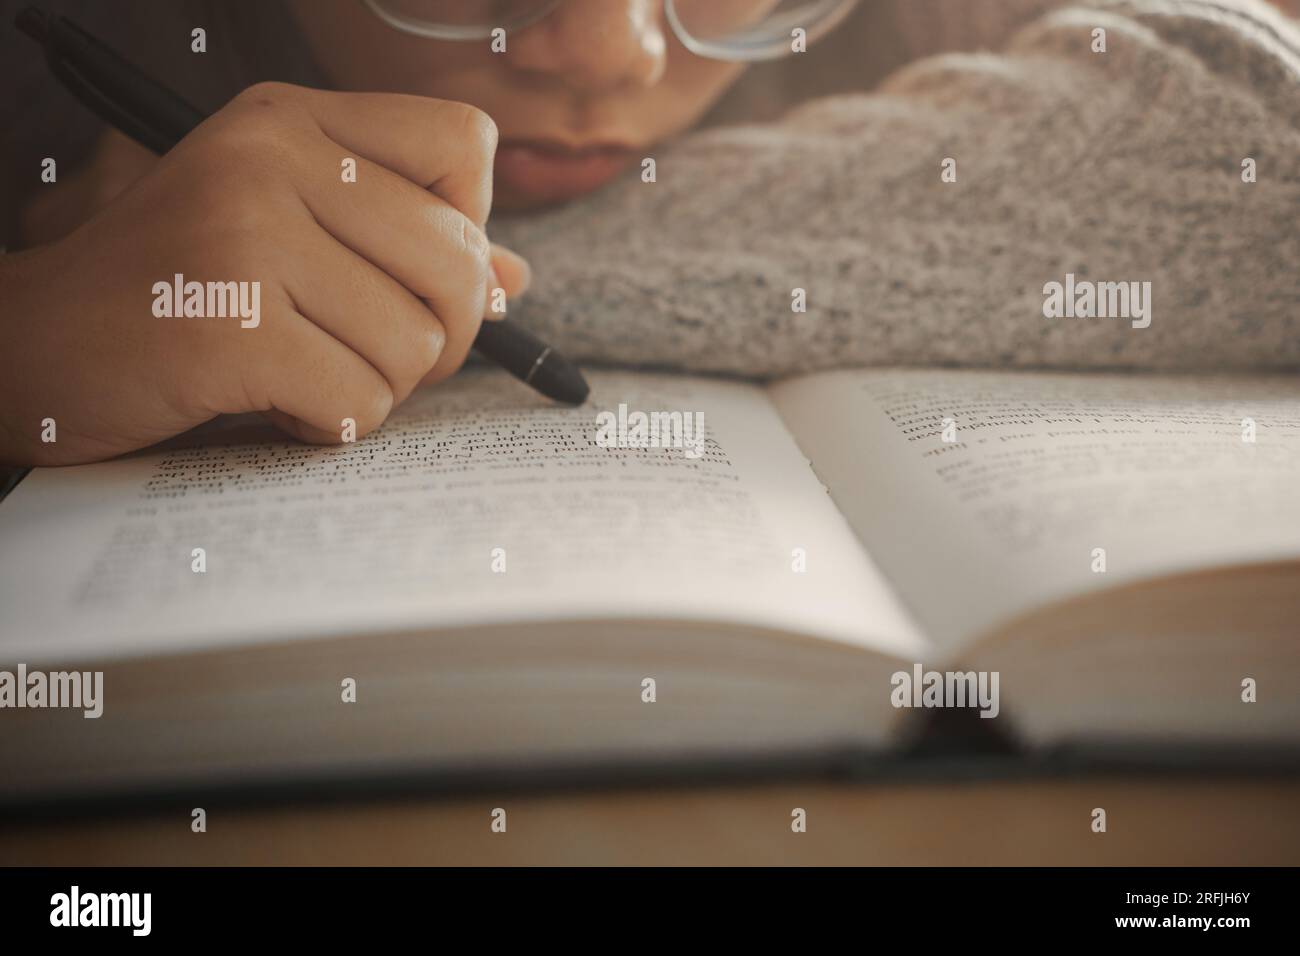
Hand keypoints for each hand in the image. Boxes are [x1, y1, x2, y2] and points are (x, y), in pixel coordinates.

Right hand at [0, 82, 529, 465]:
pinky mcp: (229, 324)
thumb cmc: (178, 292)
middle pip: (459, 258)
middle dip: (441, 335)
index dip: (470, 226)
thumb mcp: (290, 235)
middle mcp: (269, 156)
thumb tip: (515, 280)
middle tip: (378, 357)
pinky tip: (279, 409)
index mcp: (291, 118)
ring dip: (378, 389)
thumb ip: (402, 247)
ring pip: (415, 342)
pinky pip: (361, 402)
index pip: (463, 142)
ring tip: (307, 378)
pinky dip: (334, 427)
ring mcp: (245, 235)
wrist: (36, 347)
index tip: (416, 276)